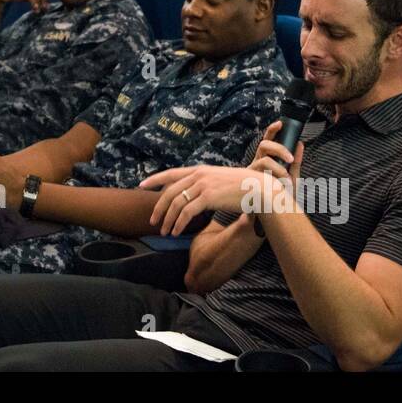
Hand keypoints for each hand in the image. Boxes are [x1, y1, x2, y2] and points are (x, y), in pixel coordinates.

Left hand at [140, 163, 260, 236]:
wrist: (259, 189)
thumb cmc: (242, 188)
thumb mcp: (219, 181)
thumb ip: (205, 186)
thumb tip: (194, 196)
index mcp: (200, 170)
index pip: (171, 174)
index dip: (155, 179)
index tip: (141, 185)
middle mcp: (198, 175)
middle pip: (169, 192)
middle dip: (158, 208)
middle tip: (152, 220)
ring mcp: (202, 185)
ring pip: (176, 204)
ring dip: (167, 220)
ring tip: (164, 232)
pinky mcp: (208, 197)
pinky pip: (186, 213)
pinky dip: (178, 224)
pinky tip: (176, 232)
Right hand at [246, 122, 301, 191]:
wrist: (273, 216)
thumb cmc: (280, 196)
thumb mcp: (292, 178)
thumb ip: (296, 163)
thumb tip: (301, 144)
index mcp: (266, 159)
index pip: (267, 141)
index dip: (272, 131)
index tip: (280, 123)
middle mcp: (257, 162)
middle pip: (263, 145)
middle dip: (278, 148)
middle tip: (290, 157)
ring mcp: (252, 171)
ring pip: (263, 159)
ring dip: (278, 166)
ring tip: (287, 177)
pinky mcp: (250, 181)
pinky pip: (262, 172)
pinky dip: (275, 176)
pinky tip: (282, 183)